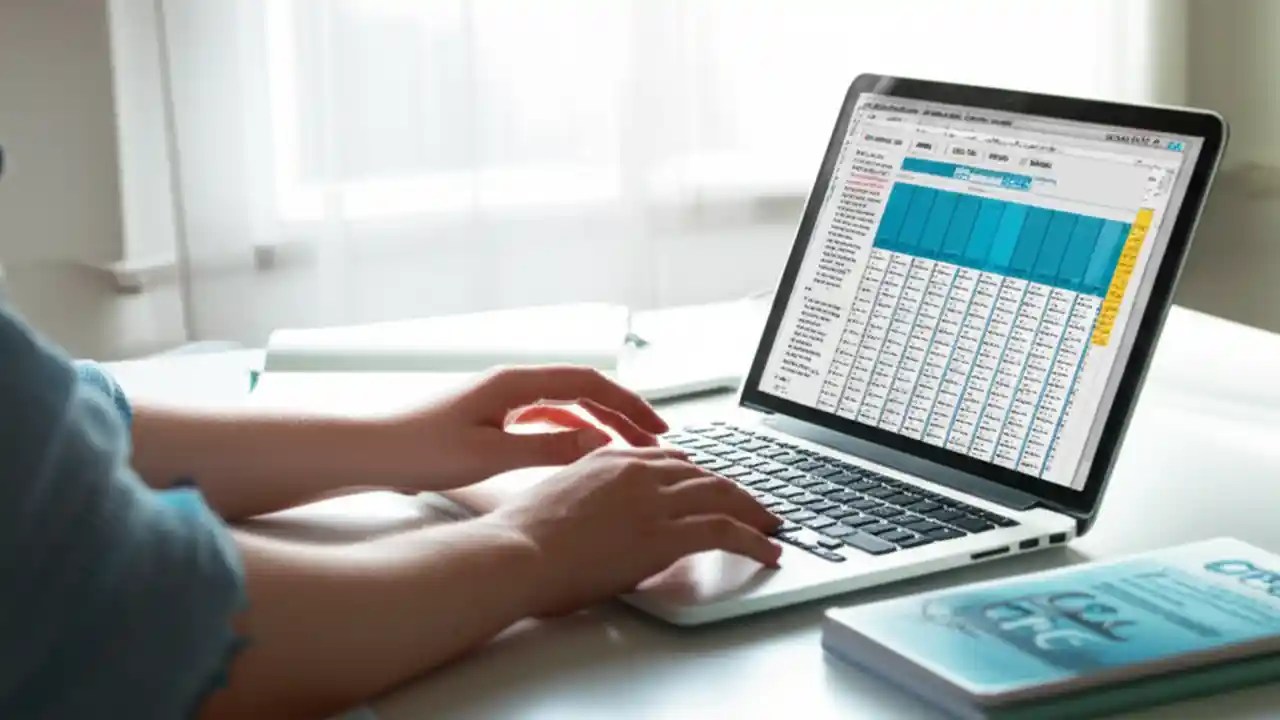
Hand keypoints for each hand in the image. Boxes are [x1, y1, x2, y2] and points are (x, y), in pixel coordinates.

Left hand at [391, 366, 668, 490]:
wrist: (369, 451)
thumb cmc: (420, 450)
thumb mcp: (490, 456)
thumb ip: (548, 448)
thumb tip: (597, 439)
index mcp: (514, 383)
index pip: (588, 382)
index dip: (627, 403)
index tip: (656, 427)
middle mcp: (511, 384)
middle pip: (582, 391)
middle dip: (622, 414)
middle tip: (655, 441)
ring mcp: (500, 400)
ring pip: (565, 407)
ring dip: (598, 424)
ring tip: (628, 450)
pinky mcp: (490, 419)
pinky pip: (544, 420)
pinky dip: (570, 433)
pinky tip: (583, 452)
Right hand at [486, 446, 782, 617]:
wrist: (516, 552)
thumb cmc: (525, 537)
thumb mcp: (561, 497)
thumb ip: (593, 495)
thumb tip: (607, 514)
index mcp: (612, 459)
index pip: (672, 460)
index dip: (699, 476)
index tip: (712, 487)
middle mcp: (639, 470)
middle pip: (705, 474)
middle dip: (736, 491)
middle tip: (755, 507)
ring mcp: (655, 499)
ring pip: (724, 496)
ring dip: (754, 513)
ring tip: (772, 528)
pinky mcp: (666, 533)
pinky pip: (726, 531)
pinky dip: (755, 540)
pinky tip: (768, 551)